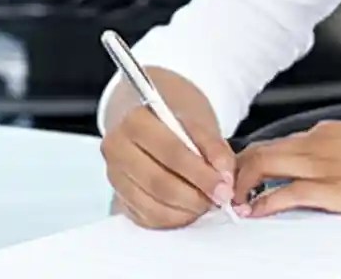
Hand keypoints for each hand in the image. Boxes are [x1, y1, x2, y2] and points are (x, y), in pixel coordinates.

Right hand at [100, 104, 236, 228]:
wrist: (154, 129)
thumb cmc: (177, 126)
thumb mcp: (199, 124)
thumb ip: (214, 149)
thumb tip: (224, 178)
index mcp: (136, 121)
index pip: (171, 152)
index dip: (200, 174)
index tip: (224, 187)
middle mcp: (117, 148)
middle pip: (158, 182)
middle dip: (194, 196)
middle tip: (218, 199)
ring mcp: (115, 176)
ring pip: (153, 205)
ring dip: (186, 210)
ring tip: (206, 203)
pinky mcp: (119, 198)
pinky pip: (148, 218)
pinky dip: (174, 219)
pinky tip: (189, 210)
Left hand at [232, 120, 340, 218]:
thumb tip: (338, 161)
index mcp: (327, 132)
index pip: (278, 141)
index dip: (254, 158)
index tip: (243, 173)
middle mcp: (319, 143)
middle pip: (261, 150)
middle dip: (237, 169)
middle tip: (227, 188)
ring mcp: (324, 165)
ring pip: (265, 165)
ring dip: (242, 184)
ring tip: (233, 201)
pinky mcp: (334, 190)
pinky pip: (287, 194)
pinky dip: (264, 202)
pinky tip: (255, 211)